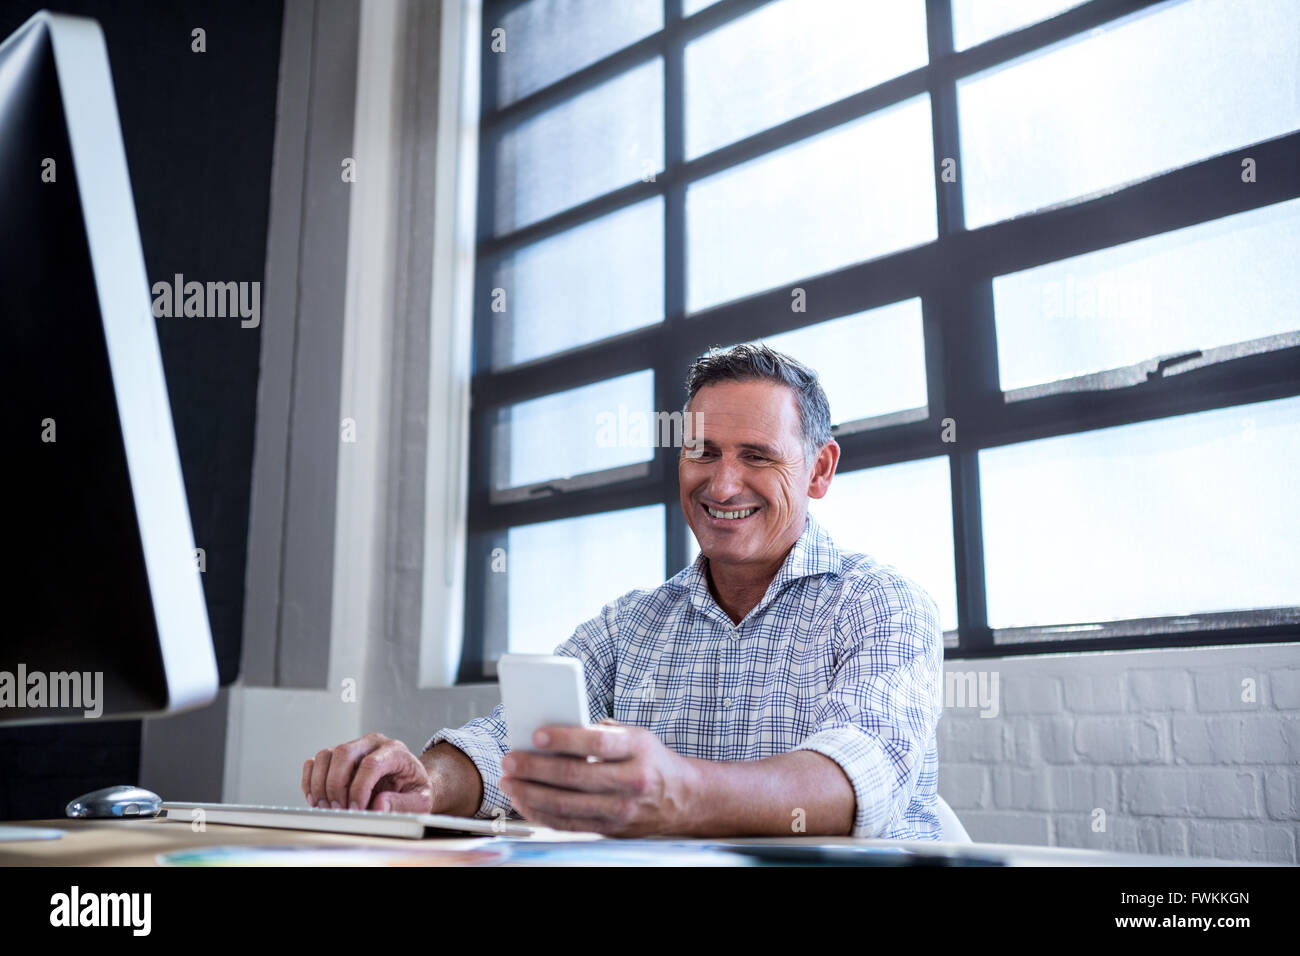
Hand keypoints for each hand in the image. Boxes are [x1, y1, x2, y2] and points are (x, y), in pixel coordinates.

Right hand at [301, 732, 433, 812]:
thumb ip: (403, 803)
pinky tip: (317, 799)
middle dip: (336, 786)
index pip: (371, 763)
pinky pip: (316, 762)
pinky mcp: (337, 757)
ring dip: (321, 785)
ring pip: (326, 756)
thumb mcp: (421, 800)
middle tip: (339, 810)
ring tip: (328, 808)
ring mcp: (352, 747)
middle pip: (343, 754)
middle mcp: (371, 743)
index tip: (356, 809)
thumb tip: (379, 805)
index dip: (359, 789)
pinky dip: (310, 781)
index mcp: (395, 750)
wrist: (408, 782)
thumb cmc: (413, 789)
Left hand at [498, 719, 698, 836]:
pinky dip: (542, 814)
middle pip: (576, 775)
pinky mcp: (612, 829)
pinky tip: (525, 802)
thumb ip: (602, 732)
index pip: (598, 743)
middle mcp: (632, 782)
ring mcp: (622, 810)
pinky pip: (569, 824)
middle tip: (511, 759)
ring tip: (510, 781)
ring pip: (567, 804)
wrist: (683, 799)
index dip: (565, 739)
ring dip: (532, 793)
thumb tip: (558, 729)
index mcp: (639, 750)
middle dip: (536, 768)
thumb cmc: (651, 761)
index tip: (537, 734)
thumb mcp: (636, 736)